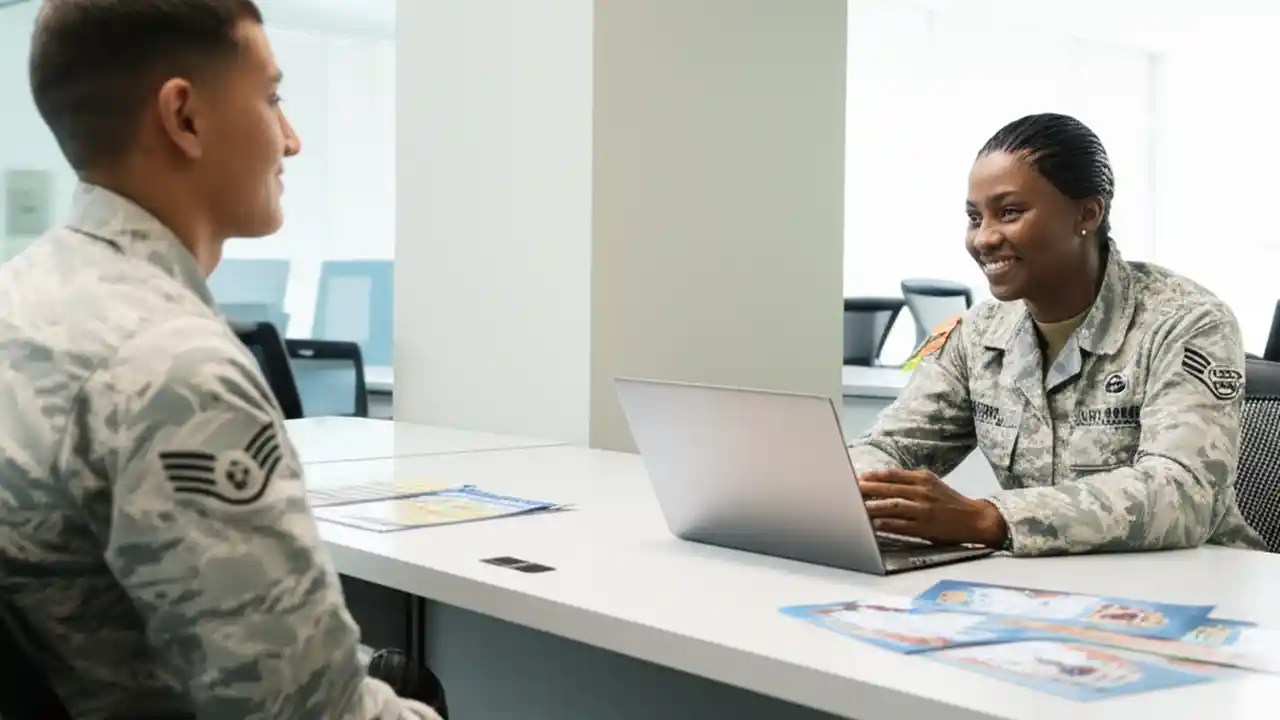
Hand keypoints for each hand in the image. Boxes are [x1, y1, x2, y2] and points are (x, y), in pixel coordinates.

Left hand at [858, 468, 1006, 547]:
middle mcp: (922, 491)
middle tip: (848, 490)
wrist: (974, 518)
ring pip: (892, 505)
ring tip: (855, 507)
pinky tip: (873, 524)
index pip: (892, 474)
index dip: (873, 476)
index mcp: (922, 478)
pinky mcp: (924, 526)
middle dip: (866, 489)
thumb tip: (882, 480)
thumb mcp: (931, 483)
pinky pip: (900, 525)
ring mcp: (923, 509)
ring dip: (872, 506)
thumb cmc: (948, 501)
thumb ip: (910, 481)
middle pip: (888, 488)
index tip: (857, 477)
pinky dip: (885, 523)